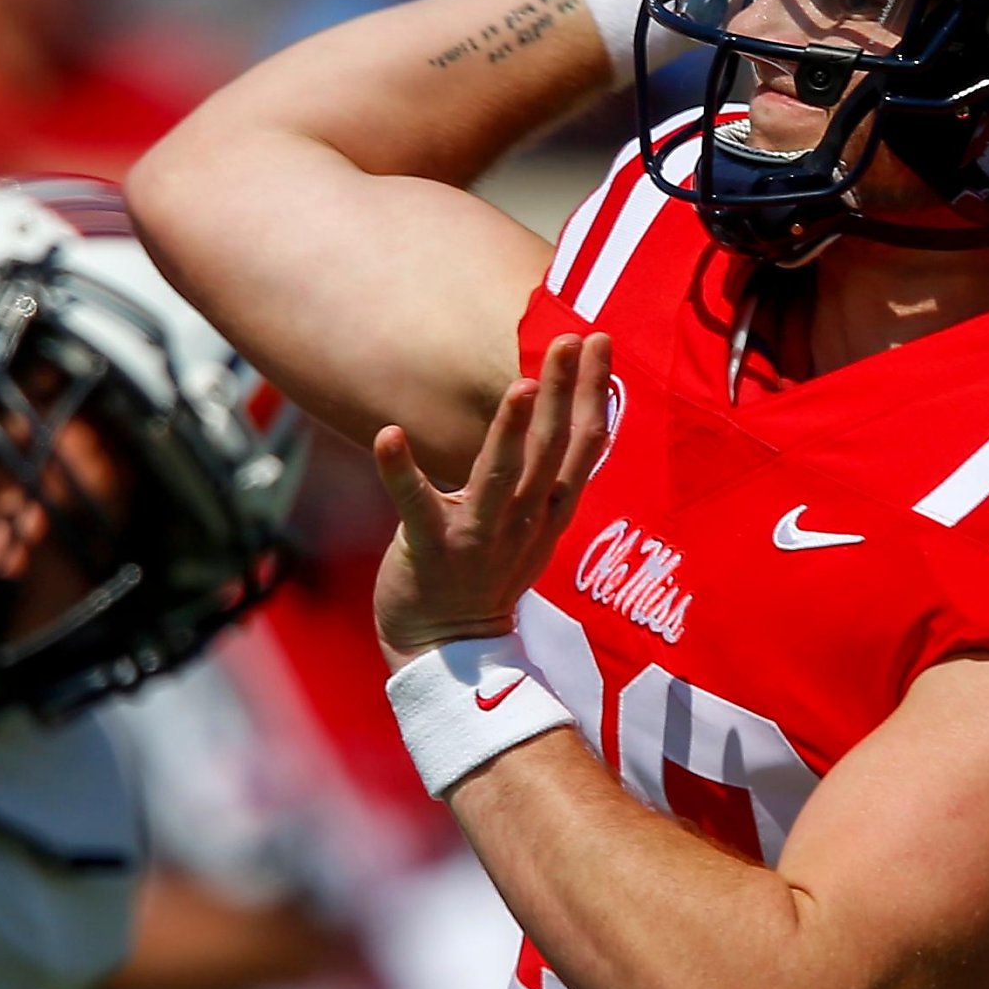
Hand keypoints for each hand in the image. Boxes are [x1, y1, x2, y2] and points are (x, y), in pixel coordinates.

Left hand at [372, 333, 611, 669]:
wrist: (446, 649)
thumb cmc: (483, 574)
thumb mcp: (529, 526)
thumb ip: (544, 479)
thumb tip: (556, 414)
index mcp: (549, 511)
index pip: (583, 445)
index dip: (595, 393)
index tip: (600, 341)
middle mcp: (524, 522)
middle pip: (551, 451)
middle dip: (564, 393)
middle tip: (572, 339)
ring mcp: (479, 538)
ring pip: (502, 479)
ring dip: (512, 431)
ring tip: (522, 387)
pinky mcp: (430, 550)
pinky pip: (416, 507)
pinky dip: (401, 470)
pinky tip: (388, 434)